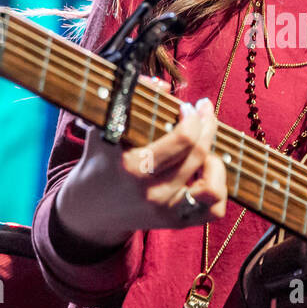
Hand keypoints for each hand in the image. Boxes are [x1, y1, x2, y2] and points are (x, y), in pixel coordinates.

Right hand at [54, 78, 229, 247]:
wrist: (88, 209)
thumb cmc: (100, 160)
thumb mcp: (104, 127)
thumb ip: (129, 98)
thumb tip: (162, 84)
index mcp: (134, 167)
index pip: (183, 139)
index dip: (193, 117)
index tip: (187, 106)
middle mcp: (152, 192)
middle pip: (199, 154)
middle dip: (208, 125)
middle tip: (204, 111)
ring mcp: (166, 211)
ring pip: (212, 187)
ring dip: (216, 161)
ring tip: (207, 149)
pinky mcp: (176, 223)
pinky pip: (214, 210)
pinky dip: (218, 188)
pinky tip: (206, 172)